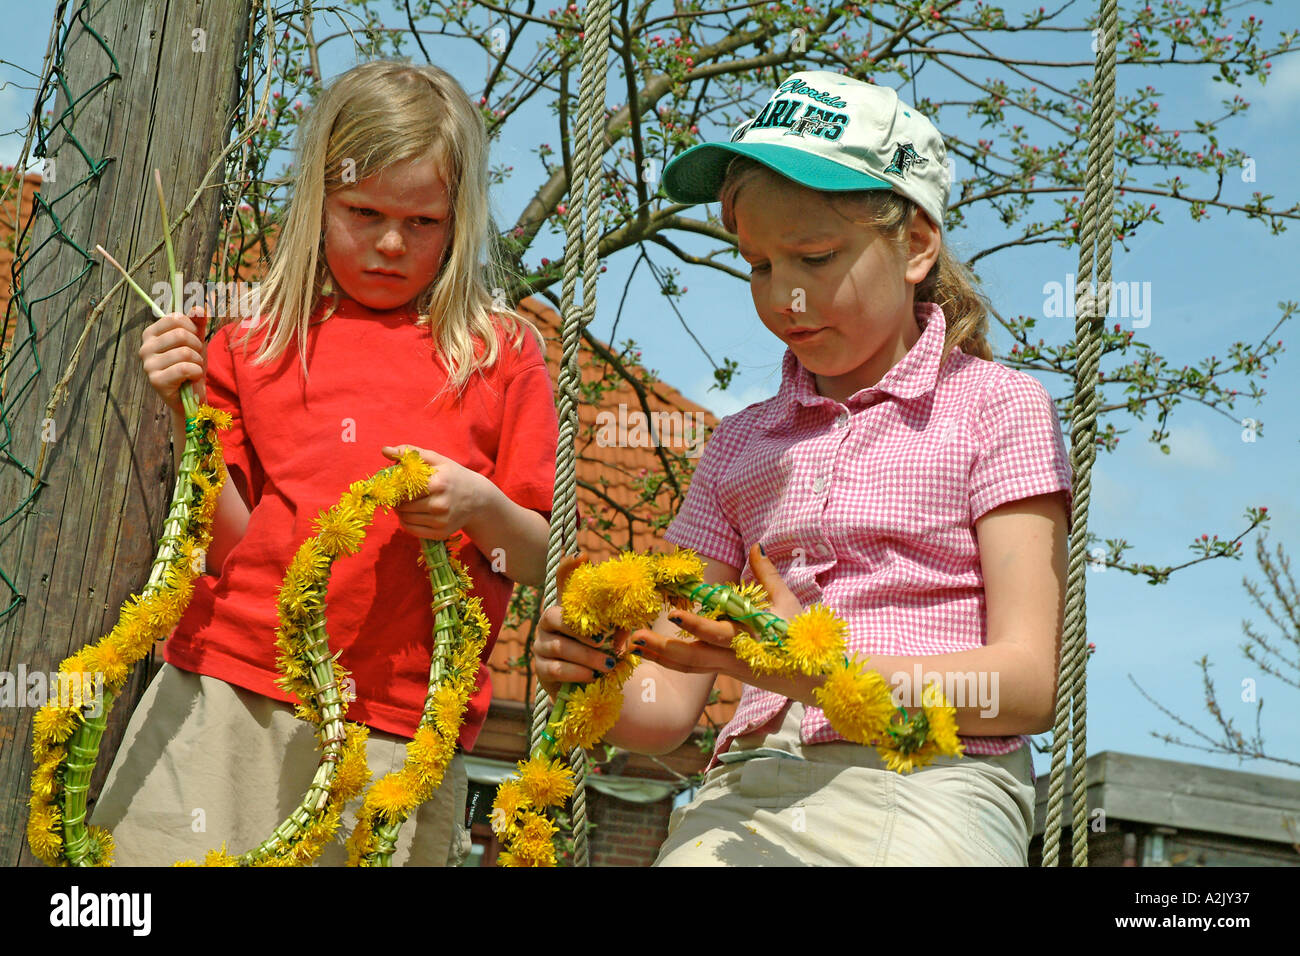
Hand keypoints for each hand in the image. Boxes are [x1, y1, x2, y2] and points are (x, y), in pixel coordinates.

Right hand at [139, 307, 207, 415]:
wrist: (191, 395)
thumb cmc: (190, 365)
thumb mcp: (196, 340)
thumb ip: (197, 322)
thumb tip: (199, 307)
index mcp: (151, 334)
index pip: (175, 318)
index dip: (192, 328)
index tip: (194, 340)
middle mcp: (145, 348)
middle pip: (180, 334)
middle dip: (197, 346)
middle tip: (195, 358)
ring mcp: (148, 365)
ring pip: (185, 352)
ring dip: (198, 362)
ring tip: (193, 369)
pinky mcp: (156, 381)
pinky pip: (185, 368)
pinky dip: (196, 373)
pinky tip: (191, 378)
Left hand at [380, 444, 492, 540]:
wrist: (478, 499)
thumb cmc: (453, 476)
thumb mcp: (437, 460)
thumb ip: (410, 453)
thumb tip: (385, 450)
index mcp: (438, 484)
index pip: (403, 489)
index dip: (396, 487)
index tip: (397, 484)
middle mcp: (440, 505)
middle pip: (403, 506)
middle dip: (397, 500)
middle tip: (400, 494)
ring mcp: (440, 522)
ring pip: (405, 519)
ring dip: (400, 511)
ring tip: (406, 503)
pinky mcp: (440, 534)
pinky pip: (412, 530)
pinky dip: (406, 522)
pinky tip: (412, 514)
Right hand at [531, 554, 625, 700]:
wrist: (584, 689)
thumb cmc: (598, 656)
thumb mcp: (610, 637)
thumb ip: (616, 624)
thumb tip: (630, 612)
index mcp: (566, 609)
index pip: (561, 583)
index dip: (568, 568)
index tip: (582, 556)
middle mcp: (548, 623)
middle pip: (556, 617)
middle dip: (581, 629)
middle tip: (603, 639)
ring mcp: (541, 645)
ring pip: (560, 646)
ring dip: (586, 656)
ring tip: (607, 664)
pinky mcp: (541, 669)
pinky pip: (557, 668)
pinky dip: (577, 672)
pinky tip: (592, 676)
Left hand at [634, 544, 806, 680]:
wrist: (811, 678)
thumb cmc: (799, 636)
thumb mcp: (786, 602)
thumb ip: (766, 574)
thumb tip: (756, 545)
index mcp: (750, 637)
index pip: (718, 634)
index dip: (696, 626)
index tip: (674, 615)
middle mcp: (735, 656)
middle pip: (693, 657)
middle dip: (662, 648)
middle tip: (635, 637)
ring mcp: (727, 667)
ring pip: (688, 666)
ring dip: (658, 656)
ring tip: (631, 644)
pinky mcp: (723, 671)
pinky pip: (692, 668)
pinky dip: (669, 661)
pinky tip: (647, 653)